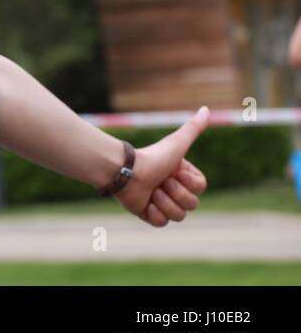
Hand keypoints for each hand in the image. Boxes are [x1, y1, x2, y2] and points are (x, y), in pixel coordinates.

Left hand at [114, 106, 209, 226]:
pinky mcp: (148, 215)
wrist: (126, 171)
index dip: (188, 183)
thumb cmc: (152, 157)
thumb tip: (206, 108)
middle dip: (175, 193)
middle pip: (192, 204)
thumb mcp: (177, 143)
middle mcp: (173, 189)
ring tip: (150, 191)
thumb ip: (193, 128)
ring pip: (179, 216)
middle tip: (159, 182)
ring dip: (164, 203)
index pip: (201, 188)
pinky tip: (145, 203)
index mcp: (182, 175)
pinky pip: (162, 223)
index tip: (173, 171)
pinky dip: (154, 214)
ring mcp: (162, 203)